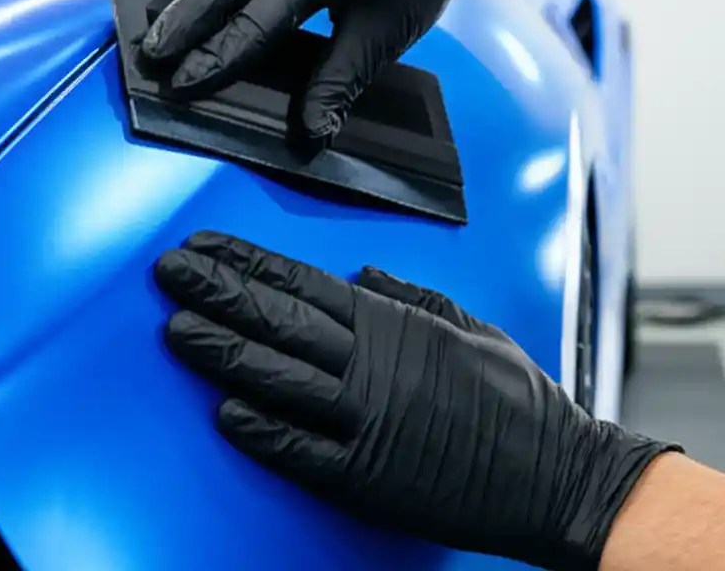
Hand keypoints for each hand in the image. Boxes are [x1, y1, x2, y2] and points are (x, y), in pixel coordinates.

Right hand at [139, 0, 522, 151]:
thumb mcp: (383, 36)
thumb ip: (340, 83)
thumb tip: (311, 132)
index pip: (255, 17)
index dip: (217, 56)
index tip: (185, 85)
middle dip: (182, 23)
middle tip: (150, 59)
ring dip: (189, 2)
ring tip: (162, 39)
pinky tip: (198, 8)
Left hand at [154, 232, 679, 569]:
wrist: (554, 477)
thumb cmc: (517, 402)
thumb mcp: (470, 326)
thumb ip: (409, 298)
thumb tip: (363, 276)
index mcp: (395, 326)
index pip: (302, 284)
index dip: (247, 263)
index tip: (206, 247)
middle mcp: (373, 367)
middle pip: (277, 321)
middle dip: (217, 291)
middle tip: (170, 272)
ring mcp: (366, 422)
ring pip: (277, 378)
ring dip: (222, 352)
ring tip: (177, 330)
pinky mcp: (365, 476)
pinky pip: (300, 449)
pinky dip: (260, 430)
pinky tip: (223, 412)